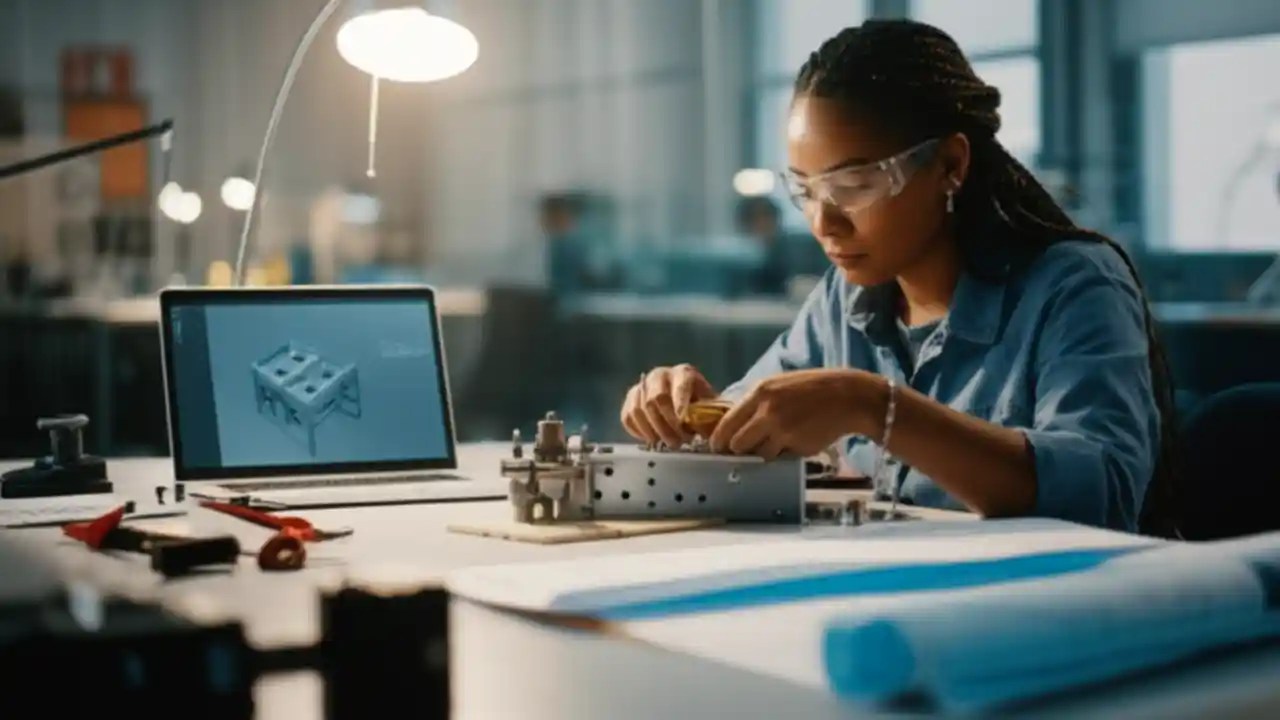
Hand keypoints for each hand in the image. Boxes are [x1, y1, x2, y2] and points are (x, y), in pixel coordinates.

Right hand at [621, 364, 717, 446]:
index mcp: (684, 373)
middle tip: (677, 443)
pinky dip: (638, 432)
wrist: (685, 401)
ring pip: (639, 410)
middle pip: (656, 399)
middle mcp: (660, 375)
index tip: (682, 422)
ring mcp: (642, 386)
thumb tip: (701, 430)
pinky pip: (627, 417)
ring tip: (666, 443)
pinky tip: (652, 439)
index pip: (680, 386)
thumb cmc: (701, 406)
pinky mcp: (630, 399)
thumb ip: (708, 416)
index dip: (680, 404)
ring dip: (652, 431)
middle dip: (667, 425)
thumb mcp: (710, 407)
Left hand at [708, 369, 877, 458]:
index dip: (719, 439)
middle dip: (740, 450)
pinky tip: (798, 440)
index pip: (726, 423)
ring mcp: (783, 430)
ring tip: (781, 439)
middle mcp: (767, 412)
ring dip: (766, 452)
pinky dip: (785, 454)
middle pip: (737, 444)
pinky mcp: (798, 446)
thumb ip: (756, 404)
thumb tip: (733, 426)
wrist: (846, 396)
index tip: (717, 447)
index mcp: (759, 392)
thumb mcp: (777, 386)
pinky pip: (781, 457)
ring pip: (759, 454)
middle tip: (746, 449)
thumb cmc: (810, 389)